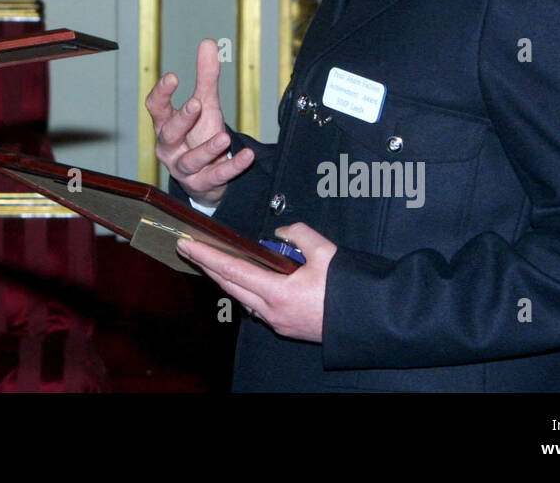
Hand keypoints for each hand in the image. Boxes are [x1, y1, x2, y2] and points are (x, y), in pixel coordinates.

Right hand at [146, 38, 252, 205]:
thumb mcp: (204, 104)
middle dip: (182, 119)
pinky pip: (216, 176)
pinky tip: (247, 156)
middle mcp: (169, 146)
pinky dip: (232, 167)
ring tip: (224, 136)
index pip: (155, 108)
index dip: (161, 93)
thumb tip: (208, 42)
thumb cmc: (198, 133)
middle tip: (196, 103)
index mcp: (165, 124)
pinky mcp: (202, 184)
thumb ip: (205, 76)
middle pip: (169, 133)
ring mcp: (184, 167)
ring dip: (207, 148)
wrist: (204, 174)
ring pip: (191, 160)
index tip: (173, 77)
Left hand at [178, 223, 336, 341]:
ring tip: (212, 261)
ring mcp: (278, 322)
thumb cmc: (349, 290)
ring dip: (225, 279)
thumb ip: (299, 234)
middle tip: (190, 248)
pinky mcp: (286, 327)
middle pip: (230, 285)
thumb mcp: (326, 251)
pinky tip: (243, 280)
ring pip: (241, 298)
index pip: (232, 270)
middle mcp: (272, 312)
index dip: (207, 256)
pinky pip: (256, 307)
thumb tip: (281, 233)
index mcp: (278, 293)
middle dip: (208, 266)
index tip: (187, 244)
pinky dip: (244, 290)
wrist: (373, 321)